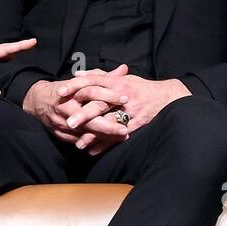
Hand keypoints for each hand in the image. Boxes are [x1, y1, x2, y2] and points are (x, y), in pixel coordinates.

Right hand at [23, 65, 132, 153]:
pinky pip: (78, 140)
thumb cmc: (62, 90)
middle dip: (108, 125)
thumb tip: (123, 69)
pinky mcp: (60, 133)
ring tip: (121, 137)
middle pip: (89, 118)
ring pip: (85, 132)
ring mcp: (62, 123)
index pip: (92, 92)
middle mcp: (65, 108)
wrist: (37, 101)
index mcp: (71, 92)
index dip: (109, 95)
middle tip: (125, 128)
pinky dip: (92, 142)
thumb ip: (103, 77)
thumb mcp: (80, 80)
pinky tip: (106, 143)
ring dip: (104, 136)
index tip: (126, 98)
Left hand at [60, 70, 191, 139]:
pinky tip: (93, 151)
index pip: (92, 82)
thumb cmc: (141, 87)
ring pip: (108, 123)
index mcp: (116, 82)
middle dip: (84, 114)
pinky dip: (106, 144)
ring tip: (79, 144)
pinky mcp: (136, 124)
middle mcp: (122, 96)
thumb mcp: (122, 78)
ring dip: (93, 134)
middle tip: (69, 122)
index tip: (59, 91)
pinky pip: (119, 135)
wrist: (167, 97)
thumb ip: (100, 76)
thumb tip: (79, 74)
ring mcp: (130, 111)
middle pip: (99, 104)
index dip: (76, 85)